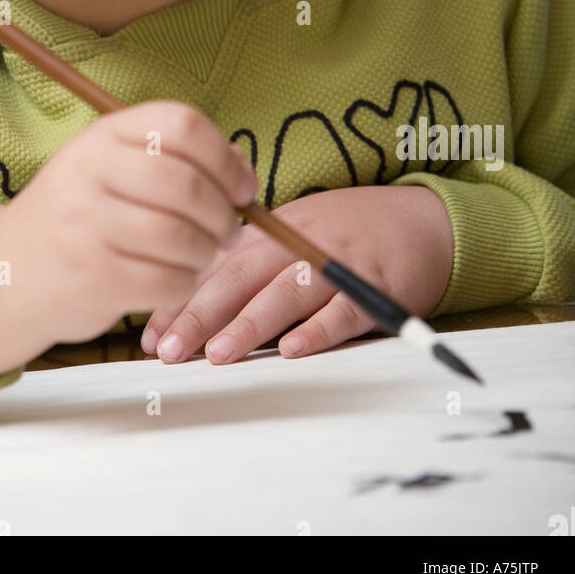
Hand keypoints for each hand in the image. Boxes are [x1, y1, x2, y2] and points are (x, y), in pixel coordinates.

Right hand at [12, 100, 257, 344]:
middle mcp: (90, 172)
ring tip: (200, 255)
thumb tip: (243, 171)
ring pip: (182, 238)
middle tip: (228, 231)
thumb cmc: (77, 215)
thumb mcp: (111, 166)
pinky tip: (174, 278)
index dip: (225, 158)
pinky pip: (168, 281)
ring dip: (206, 252)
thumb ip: (175, 158)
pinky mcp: (93, 278)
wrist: (6, 271)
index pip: (182, 124)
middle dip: (223, 214)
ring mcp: (88, 226)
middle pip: (186, 184)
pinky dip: (185, 284)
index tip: (242, 187)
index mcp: (102, 134)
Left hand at [141, 184, 453, 363]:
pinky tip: (294, 350)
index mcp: (274, 232)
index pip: (216, 266)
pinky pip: (344, 309)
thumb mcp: (293, 235)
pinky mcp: (376, 286)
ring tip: (218, 353)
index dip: (182, 299)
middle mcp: (300, 242)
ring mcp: (338, 263)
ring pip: (287, 293)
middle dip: (200, 314)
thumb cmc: (347, 233)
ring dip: (251, 323)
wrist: (423, 220)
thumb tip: (189, 306)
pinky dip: (319, 330)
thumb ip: (248, 265)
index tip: (151, 336)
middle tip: (169, 351)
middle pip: (242, 277)